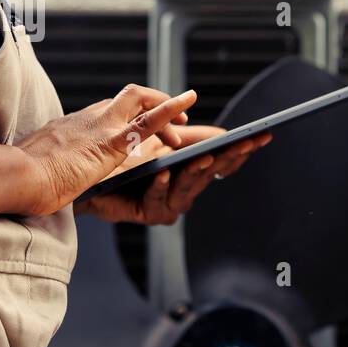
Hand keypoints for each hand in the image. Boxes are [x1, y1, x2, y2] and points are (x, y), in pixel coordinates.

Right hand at [15, 84, 197, 215]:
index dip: (125, 117)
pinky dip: (170, 109)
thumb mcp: (37, 167)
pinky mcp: (111, 142)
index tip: (134, 128)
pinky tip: (188, 102)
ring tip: (183, 126)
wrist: (16, 177)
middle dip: (152, 105)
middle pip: (126, 99)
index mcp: (69, 126)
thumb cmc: (20, 181)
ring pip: (139, 100)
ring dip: (165, 109)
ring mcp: (99, 127)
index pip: (102, 112)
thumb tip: (45, 178)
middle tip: (172, 126)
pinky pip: (148, 121)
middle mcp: (86, 118)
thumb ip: (49, 165)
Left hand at [74, 125, 271, 224]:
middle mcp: (183, 188)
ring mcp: (166, 202)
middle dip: (229, 157)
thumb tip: (220, 134)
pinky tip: (164, 173)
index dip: (241, 149)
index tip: (262, 136)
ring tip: (205, 157)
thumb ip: (189, 138)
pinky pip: (155, 200)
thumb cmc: (123, 157)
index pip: (222, 159)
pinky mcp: (144, 212)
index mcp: (191, 170)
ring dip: (196, 171)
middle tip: (246, 144)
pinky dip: (160, 186)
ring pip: (187, 187)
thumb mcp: (161, 141)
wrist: (86, 177)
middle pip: (211, 172)